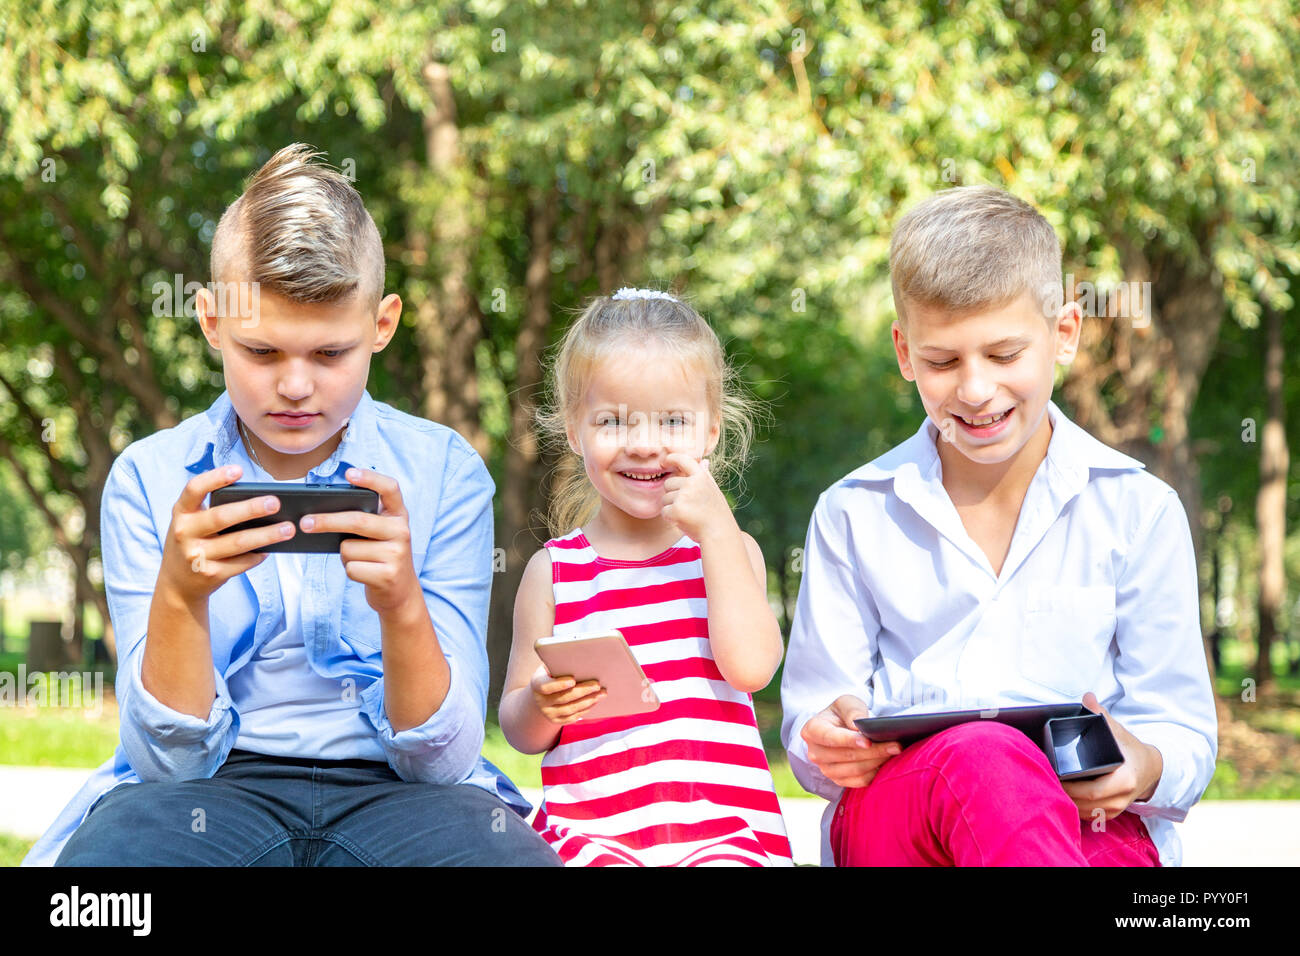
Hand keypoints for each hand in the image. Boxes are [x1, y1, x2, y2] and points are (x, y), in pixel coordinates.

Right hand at [159, 464, 293, 605]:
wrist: (177, 583)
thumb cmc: (194, 541)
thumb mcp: (193, 522)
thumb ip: (213, 509)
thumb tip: (258, 500)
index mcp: (182, 512)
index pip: (194, 489)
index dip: (215, 478)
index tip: (239, 470)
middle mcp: (184, 532)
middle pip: (221, 517)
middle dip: (251, 509)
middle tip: (276, 503)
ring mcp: (196, 556)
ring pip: (238, 543)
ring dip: (266, 535)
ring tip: (288, 529)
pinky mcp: (210, 575)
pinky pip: (241, 563)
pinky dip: (258, 556)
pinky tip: (271, 549)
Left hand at [301, 467, 419, 614]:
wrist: (400, 593)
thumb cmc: (379, 556)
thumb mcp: (379, 534)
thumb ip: (363, 520)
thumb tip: (319, 516)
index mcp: (398, 515)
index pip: (390, 488)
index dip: (370, 478)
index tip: (349, 473)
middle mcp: (402, 531)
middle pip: (357, 520)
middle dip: (326, 521)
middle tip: (304, 522)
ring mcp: (397, 554)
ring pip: (349, 548)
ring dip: (344, 555)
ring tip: (360, 559)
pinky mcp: (388, 575)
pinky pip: (351, 568)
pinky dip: (350, 571)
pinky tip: (364, 573)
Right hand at [530, 665, 605, 723]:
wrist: (541, 693)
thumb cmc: (551, 673)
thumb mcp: (551, 666)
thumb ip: (561, 664)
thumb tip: (582, 661)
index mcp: (537, 684)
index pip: (545, 686)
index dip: (559, 684)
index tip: (573, 680)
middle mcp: (540, 701)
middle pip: (563, 698)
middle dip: (582, 691)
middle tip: (597, 685)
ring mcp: (548, 713)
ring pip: (570, 709)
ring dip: (588, 701)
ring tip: (601, 693)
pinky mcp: (556, 720)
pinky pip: (572, 717)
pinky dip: (585, 709)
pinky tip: (594, 700)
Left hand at [660, 452, 733, 542]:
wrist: (720, 533)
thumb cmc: (716, 513)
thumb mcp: (713, 490)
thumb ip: (705, 476)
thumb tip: (704, 462)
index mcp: (701, 477)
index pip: (683, 460)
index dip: (671, 458)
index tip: (664, 461)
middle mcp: (692, 483)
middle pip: (668, 483)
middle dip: (672, 495)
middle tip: (688, 506)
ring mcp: (684, 496)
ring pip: (665, 499)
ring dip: (671, 507)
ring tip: (688, 514)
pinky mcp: (676, 509)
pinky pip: (664, 512)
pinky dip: (670, 518)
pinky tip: (684, 521)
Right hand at [800, 695, 900, 787]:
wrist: (841, 728)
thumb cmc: (843, 713)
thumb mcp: (846, 703)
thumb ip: (852, 711)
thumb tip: (857, 726)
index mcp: (812, 730)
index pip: (830, 737)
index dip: (849, 740)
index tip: (868, 742)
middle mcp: (815, 753)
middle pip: (846, 755)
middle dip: (873, 751)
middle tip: (895, 745)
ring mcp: (826, 770)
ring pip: (855, 770)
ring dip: (877, 761)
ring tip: (894, 751)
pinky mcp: (839, 781)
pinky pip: (860, 781)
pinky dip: (875, 772)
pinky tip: (886, 762)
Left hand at [1061, 691, 1163, 819]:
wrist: (1151, 768)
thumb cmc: (1131, 749)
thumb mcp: (1119, 731)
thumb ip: (1101, 715)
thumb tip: (1087, 698)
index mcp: (1124, 779)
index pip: (1092, 791)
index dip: (1070, 787)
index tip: (1054, 775)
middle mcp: (1122, 797)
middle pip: (1086, 803)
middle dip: (1064, 794)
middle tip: (1046, 779)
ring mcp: (1117, 808)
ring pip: (1086, 812)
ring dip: (1068, 803)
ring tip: (1050, 787)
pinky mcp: (1112, 814)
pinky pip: (1090, 815)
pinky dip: (1076, 808)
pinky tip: (1063, 797)